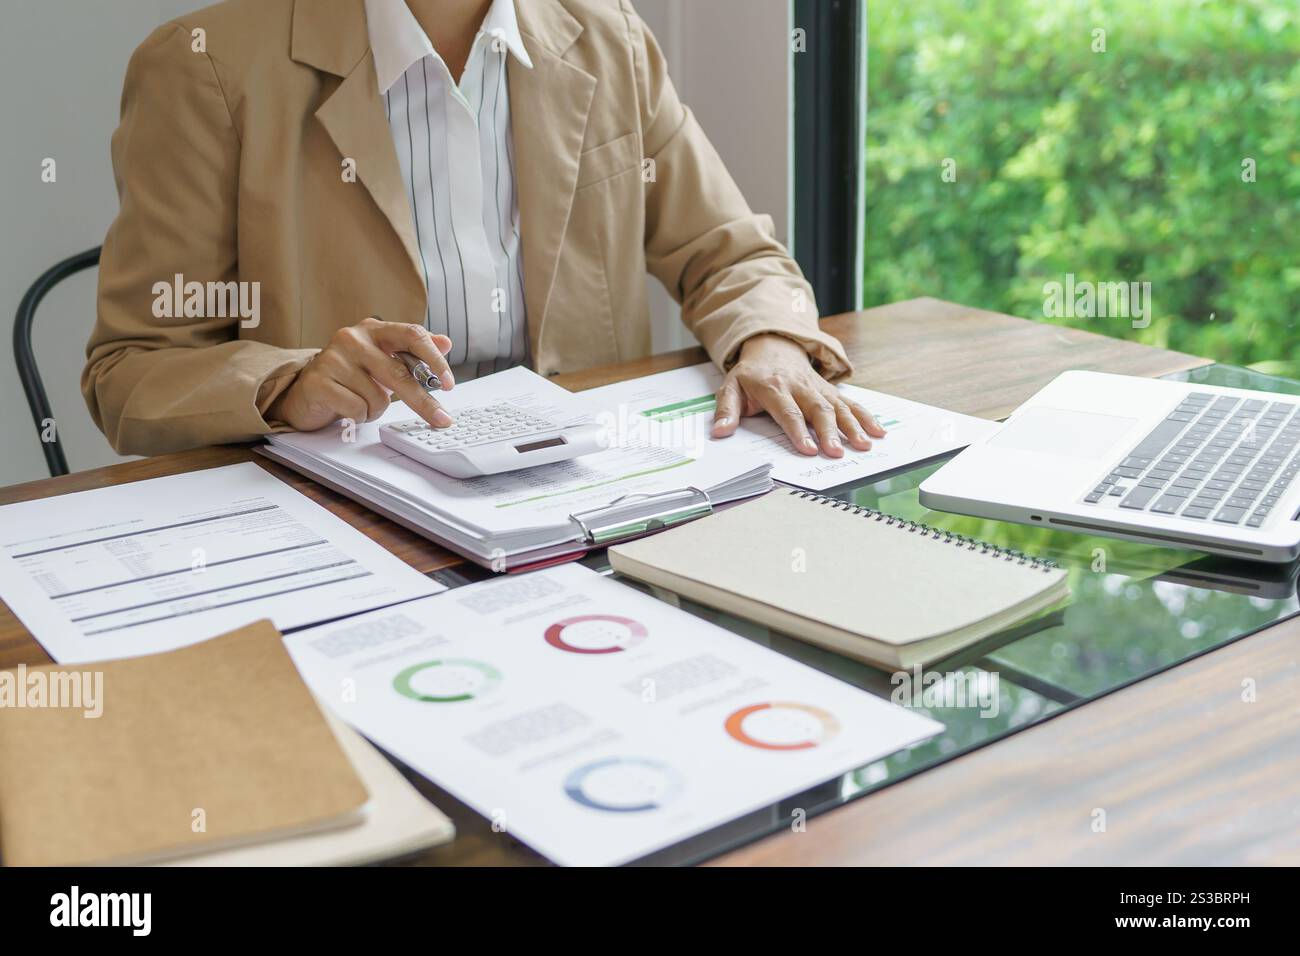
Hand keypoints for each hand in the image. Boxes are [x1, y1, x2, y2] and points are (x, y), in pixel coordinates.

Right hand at [267, 317, 454, 431]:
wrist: (305, 392)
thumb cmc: (350, 376)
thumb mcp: (384, 360)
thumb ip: (413, 352)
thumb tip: (446, 343)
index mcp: (373, 328)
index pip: (412, 335)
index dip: (434, 359)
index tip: (449, 383)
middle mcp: (353, 337)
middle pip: (399, 373)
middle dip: (423, 402)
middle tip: (441, 419)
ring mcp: (333, 358)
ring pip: (378, 398)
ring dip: (376, 409)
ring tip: (361, 402)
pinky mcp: (318, 381)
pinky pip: (357, 409)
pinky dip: (358, 416)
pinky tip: (346, 408)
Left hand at [711, 334, 885, 456]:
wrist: (773, 346)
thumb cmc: (751, 374)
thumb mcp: (730, 388)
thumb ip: (726, 411)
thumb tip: (720, 432)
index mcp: (773, 387)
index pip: (787, 411)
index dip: (798, 431)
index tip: (808, 450)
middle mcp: (799, 386)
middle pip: (817, 409)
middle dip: (829, 432)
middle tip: (837, 453)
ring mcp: (818, 387)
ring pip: (838, 406)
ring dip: (853, 426)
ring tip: (865, 445)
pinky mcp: (830, 390)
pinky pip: (850, 402)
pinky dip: (866, 416)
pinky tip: (878, 432)